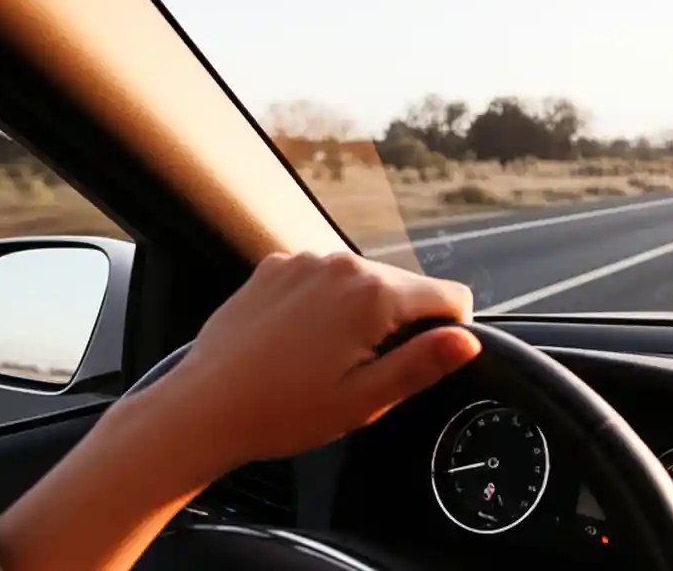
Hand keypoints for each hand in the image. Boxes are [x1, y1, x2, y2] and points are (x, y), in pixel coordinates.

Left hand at [155, 252, 479, 466]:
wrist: (204, 408)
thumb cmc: (283, 411)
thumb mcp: (365, 400)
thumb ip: (423, 364)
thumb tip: (469, 340)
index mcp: (374, 295)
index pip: (451, 297)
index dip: (446, 334)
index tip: (413, 365)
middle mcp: (343, 264)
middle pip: (407, 288)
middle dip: (399, 325)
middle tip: (360, 372)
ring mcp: (306, 260)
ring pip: (364, 282)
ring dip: (360, 313)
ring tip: (323, 360)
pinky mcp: (277, 266)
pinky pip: (324, 278)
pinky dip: (323, 304)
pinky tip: (298, 342)